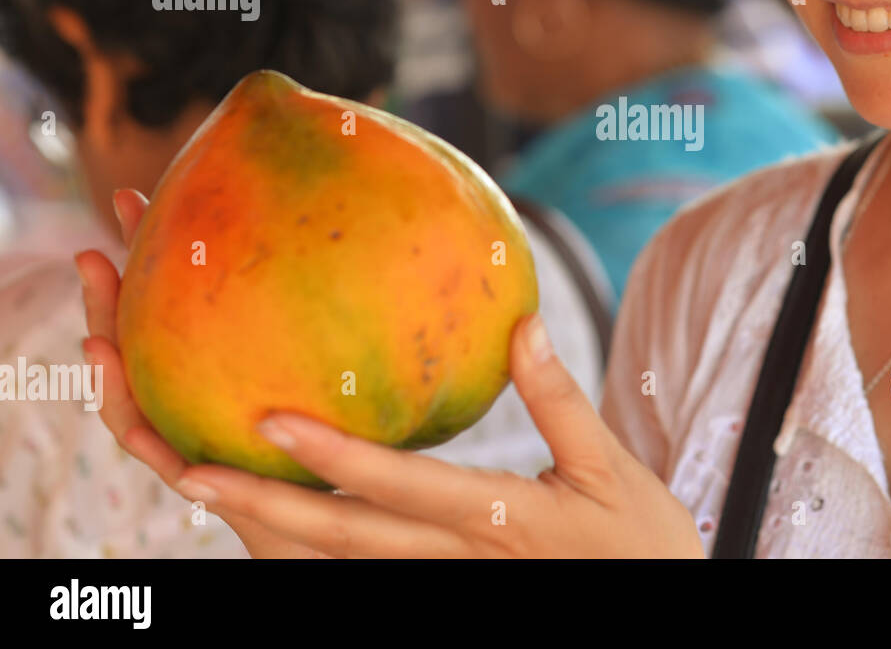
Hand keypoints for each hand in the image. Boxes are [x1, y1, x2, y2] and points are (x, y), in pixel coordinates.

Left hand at [79, 188, 704, 558]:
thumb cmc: (641, 541)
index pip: (401, 487)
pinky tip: (277, 519)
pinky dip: (314, 549)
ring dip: (274, 533)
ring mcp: (447, 581)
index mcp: (499, 518)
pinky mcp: (448, 588)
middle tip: (194, 476)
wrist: (657, 602)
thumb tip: (523, 327)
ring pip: (344, 564)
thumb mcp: (611, 468)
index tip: (272, 421)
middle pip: (347, 539)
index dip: (335, 459)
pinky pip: (368, 569)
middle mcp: (458, 557)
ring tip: (209, 492)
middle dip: (267, 509)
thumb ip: (561, 399)